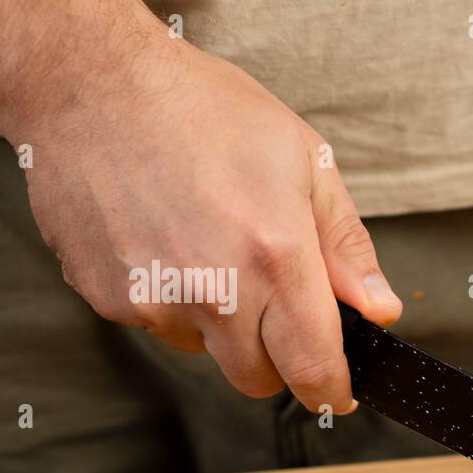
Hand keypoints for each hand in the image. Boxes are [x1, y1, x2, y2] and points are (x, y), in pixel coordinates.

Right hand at [8, 28, 399, 411]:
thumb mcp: (306, 162)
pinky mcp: (109, 298)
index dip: (332, 388)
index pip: (313, 367)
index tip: (338, 389)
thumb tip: (380, 312)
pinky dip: (173, 302)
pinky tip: (169, 242)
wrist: (92, 83)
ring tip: (212, 248)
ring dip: (222, 326)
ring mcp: (155, 300)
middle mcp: (214, 290)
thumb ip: (348, 249)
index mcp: (275, 257)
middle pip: (259, 378)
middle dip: (277, 355)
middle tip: (274, 299)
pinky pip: (159, 325)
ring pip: (207, 353)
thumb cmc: (204, 111)